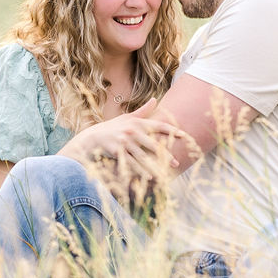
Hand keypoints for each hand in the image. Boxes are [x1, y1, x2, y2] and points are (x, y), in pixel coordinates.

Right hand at [59, 103, 188, 198]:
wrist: (93, 137)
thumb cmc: (113, 127)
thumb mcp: (127, 117)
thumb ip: (143, 110)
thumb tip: (155, 99)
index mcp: (136, 122)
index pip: (158, 126)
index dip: (172, 130)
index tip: (184, 135)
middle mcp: (131, 131)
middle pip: (153, 144)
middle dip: (165, 154)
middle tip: (176, 163)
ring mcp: (124, 142)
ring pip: (142, 156)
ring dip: (154, 167)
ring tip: (164, 174)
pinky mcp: (117, 152)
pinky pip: (131, 163)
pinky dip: (140, 171)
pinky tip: (148, 178)